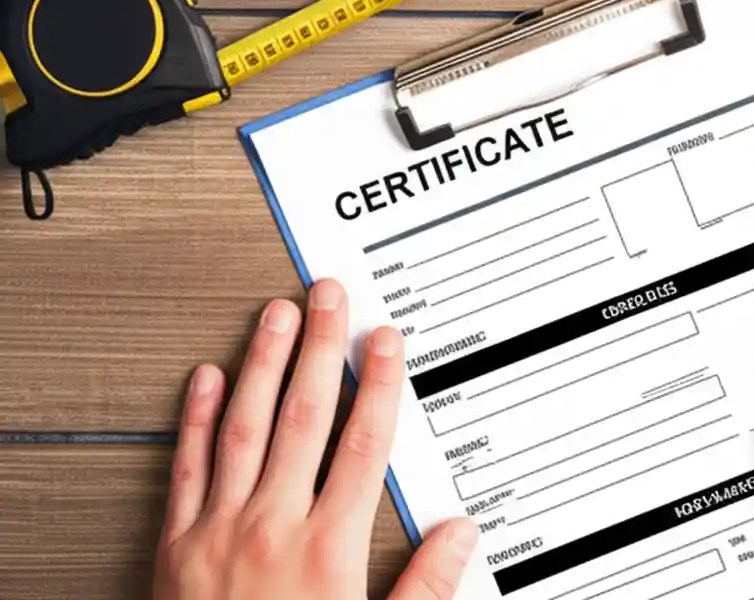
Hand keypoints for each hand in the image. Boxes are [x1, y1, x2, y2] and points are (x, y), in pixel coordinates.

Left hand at [154, 279, 477, 599]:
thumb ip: (424, 587)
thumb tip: (460, 535)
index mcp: (328, 550)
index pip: (362, 445)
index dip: (378, 385)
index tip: (384, 343)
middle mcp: (273, 527)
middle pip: (304, 417)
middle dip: (320, 349)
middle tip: (327, 298)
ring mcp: (220, 531)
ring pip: (245, 428)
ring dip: (262, 364)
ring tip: (274, 316)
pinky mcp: (178, 545)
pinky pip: (187, 468)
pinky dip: (196, 419)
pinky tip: (207, 378)